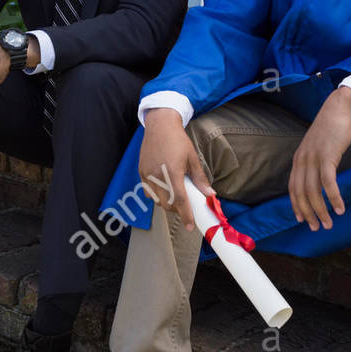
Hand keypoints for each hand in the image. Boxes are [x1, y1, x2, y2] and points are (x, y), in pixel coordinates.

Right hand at [137, 109, 214, 231]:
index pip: (180, 200)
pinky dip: (156, 195)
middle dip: (177, 209)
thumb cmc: (178, 140)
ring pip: (156, 200)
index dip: (186, 215)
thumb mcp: (192, 158)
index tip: (191, 226)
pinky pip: (148, 192)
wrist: (160, 125)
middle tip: (185, 206)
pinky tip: (163, 189)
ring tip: (174, 196)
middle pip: (167, 204)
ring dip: (166, 203)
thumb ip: (200, 179)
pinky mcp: (141, 171)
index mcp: (172, 172)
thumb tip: (210, 194)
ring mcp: (147, 174)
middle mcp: (157, 175)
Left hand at [288, 86, 350, 230]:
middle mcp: (302, 159)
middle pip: (301, 193)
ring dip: (321, 210)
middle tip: (316, 228)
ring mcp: (313, 157)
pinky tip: (340, 209)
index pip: (293, 187)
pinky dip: (333, 197)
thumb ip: (316, 161)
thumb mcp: (319, 146)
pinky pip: (328, 182)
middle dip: (308, 213)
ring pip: (313, 191)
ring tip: (329, 223)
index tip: (301, 219)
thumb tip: (320, 178)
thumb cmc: (332, 128)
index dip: (296, 205)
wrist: (340, 107)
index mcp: (299, 159)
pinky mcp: (327, 155)